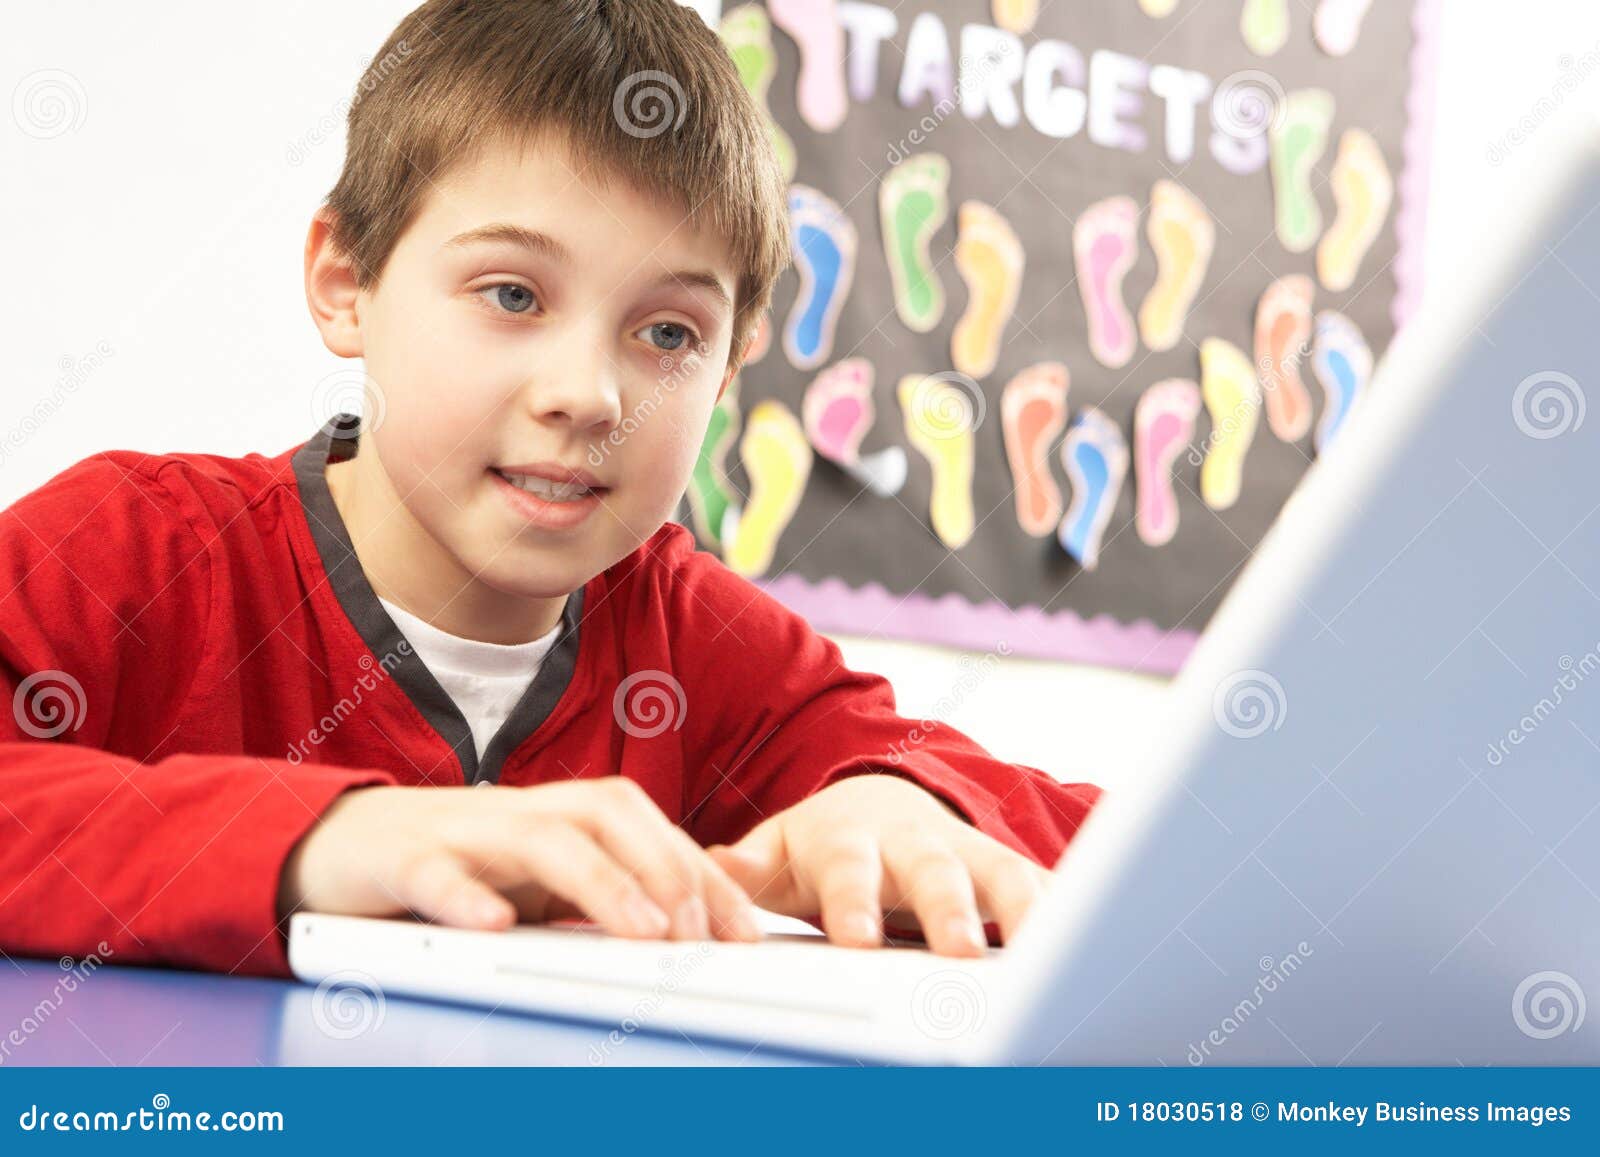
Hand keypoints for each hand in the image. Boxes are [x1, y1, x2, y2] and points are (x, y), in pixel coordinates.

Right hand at [278, 778, 759, 942]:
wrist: (332, 847)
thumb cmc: (446, 866)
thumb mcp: (530, 885)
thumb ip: (592, 899)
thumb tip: (677, 936)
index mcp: (555, 817)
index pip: (645, 826)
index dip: (699, 870)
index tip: (742, 929)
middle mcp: (517, 814)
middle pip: (606, 814)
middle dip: (664, 869)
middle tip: (698, 935)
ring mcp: (459, 830)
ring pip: (537, 836)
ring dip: (599, 882)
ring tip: (641, 930)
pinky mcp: (396, 859)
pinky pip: (433, 871)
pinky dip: (466, 895)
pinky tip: (494, 924)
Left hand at [707, 774, 1052, 956]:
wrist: (884, 799)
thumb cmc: (827, 841)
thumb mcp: (782, 847)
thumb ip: (748, 864)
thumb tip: (708, 867)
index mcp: (852, 839)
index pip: (850, 871)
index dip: (854, 904)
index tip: (856, 939)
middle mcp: (915, 842)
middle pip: (935, 873)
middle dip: (948, 911)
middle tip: (959, 952)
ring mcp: (967, 853)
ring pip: (1002, 876)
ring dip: (1024, 912)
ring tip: (1046, 950)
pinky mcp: (1009, 870)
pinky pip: (1045, 886)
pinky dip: (1070, 908)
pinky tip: (1103, 937)